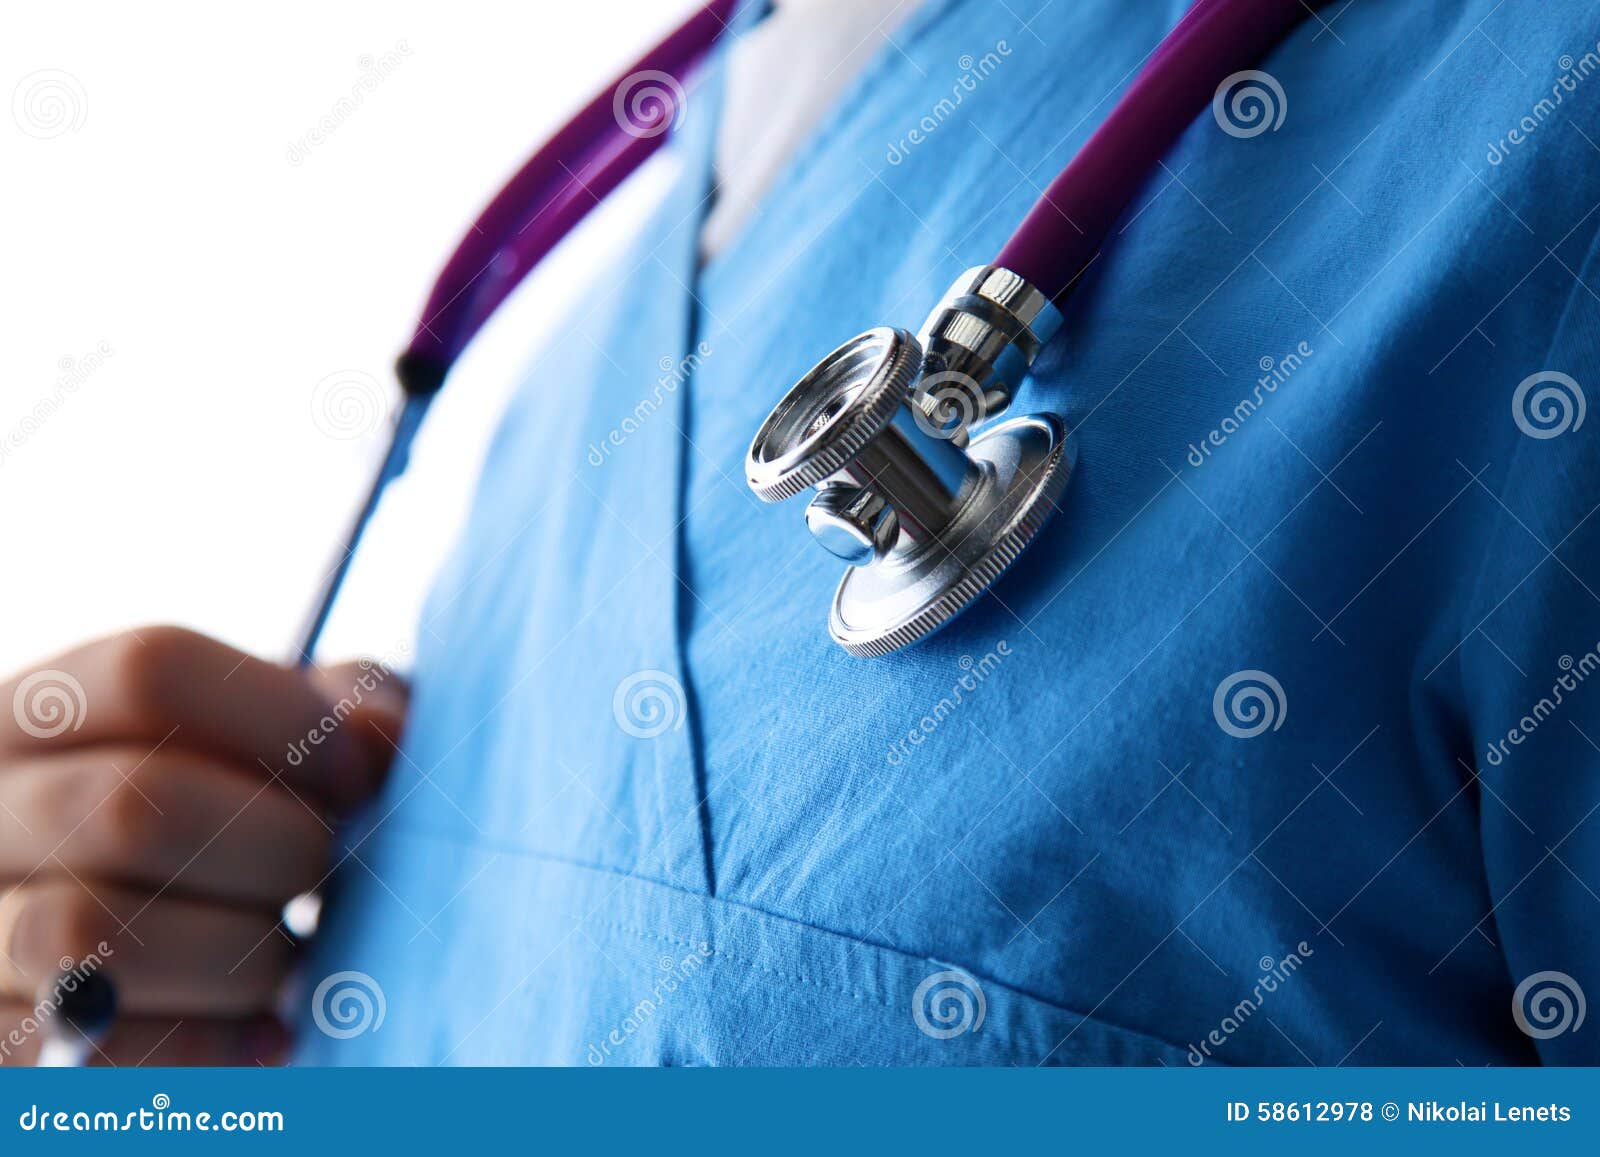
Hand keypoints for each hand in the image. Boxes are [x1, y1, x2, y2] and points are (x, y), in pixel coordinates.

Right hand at [0, 627, 404, 1065]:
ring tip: (289, 955)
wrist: (180, 968)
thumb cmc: (248, 825)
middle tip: (326, 876)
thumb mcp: (289, 743)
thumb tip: (379, 738)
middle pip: (133, 802)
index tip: (358, 776)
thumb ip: (346, 712)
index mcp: (46, 712)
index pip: (152, 671)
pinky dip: (209, 1045)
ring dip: (240, 952)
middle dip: (278, 847)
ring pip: (90, 933)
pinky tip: (266, 1029)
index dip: (285, 718)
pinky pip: (96, 1052)